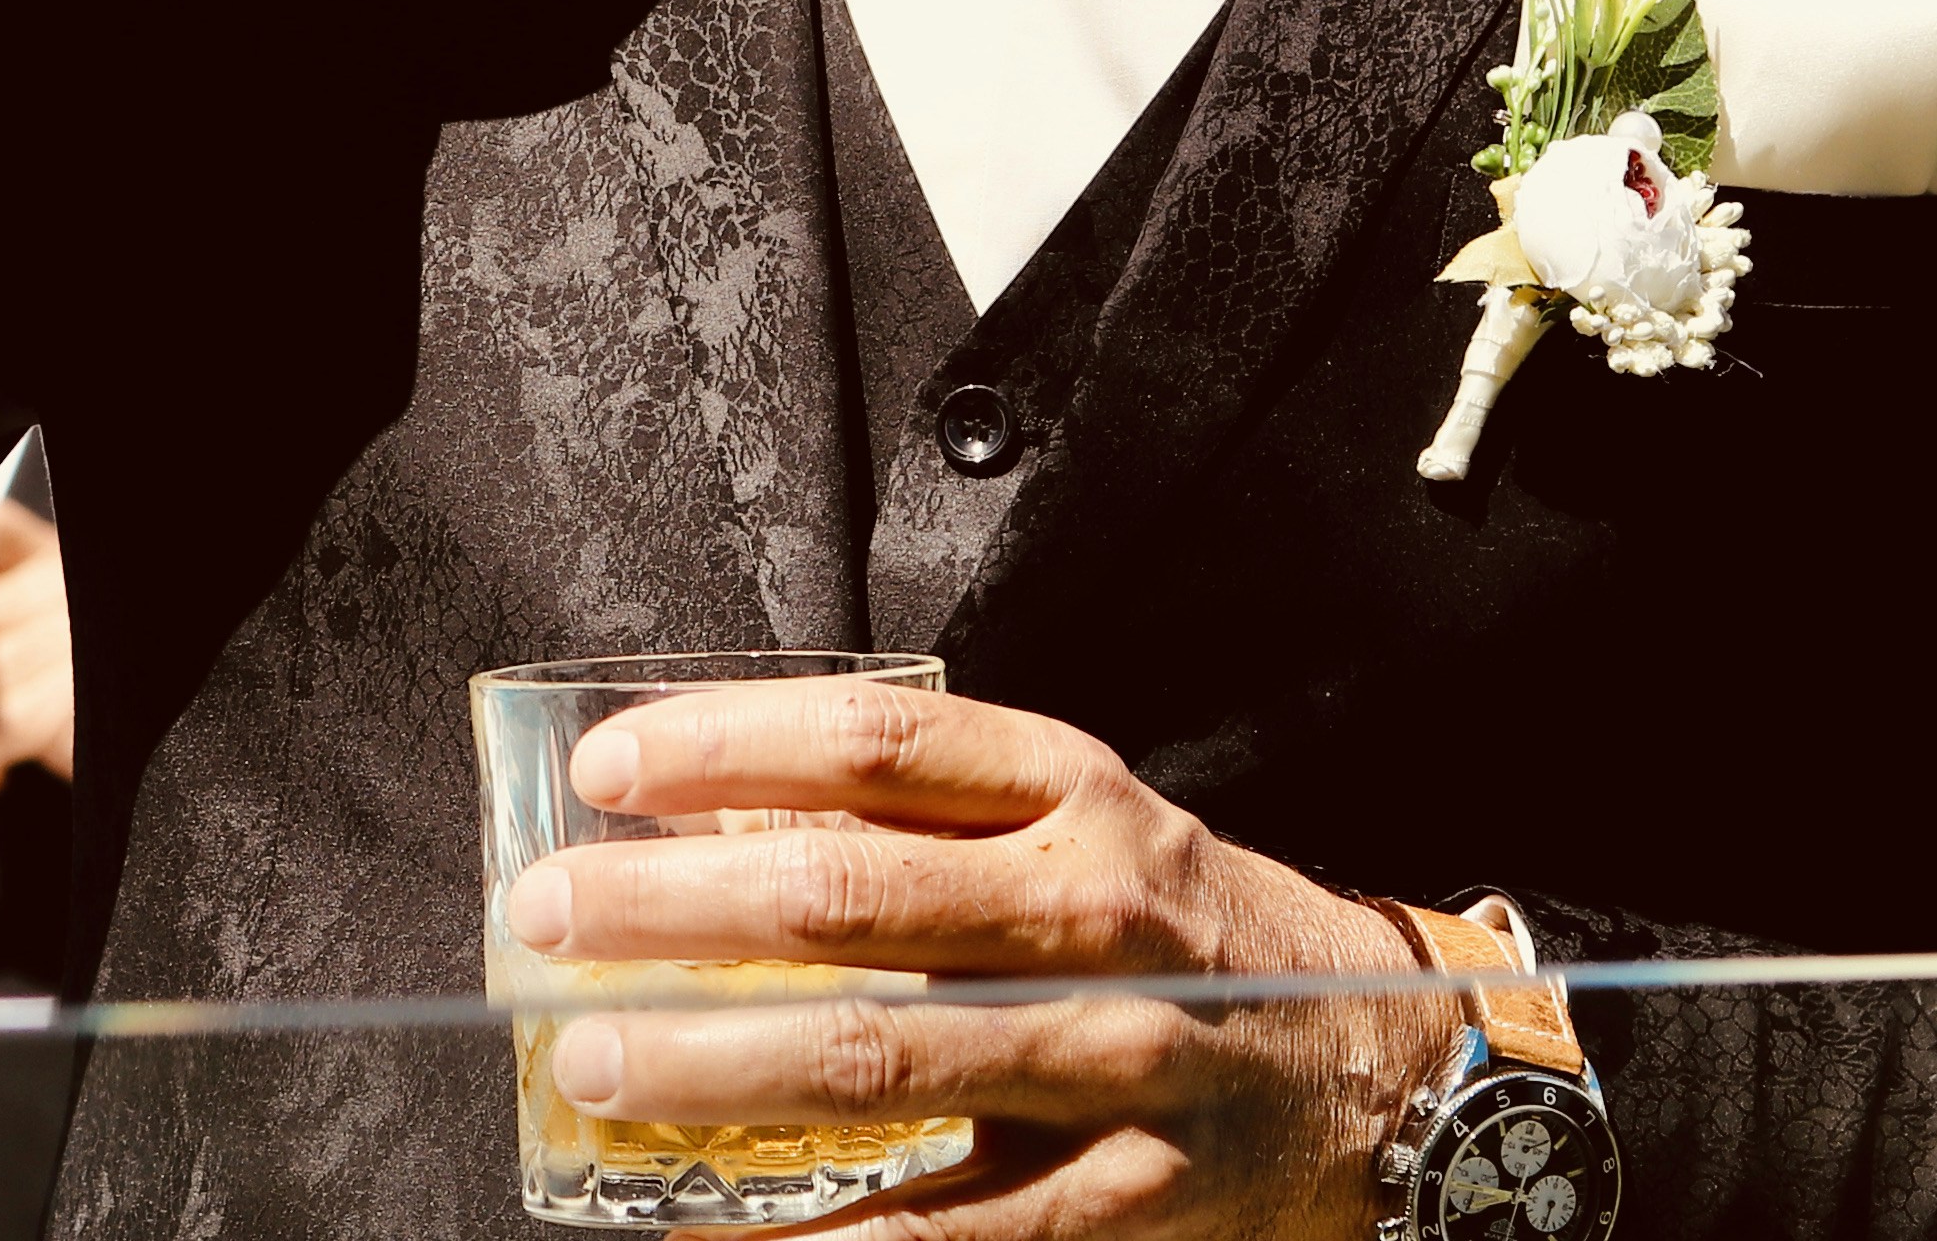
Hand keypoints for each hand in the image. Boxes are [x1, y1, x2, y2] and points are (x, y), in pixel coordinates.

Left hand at [497, 676, 1456, 1234]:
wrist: (1391, 1068)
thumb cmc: (1192, 931)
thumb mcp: (1080, 826)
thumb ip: (918, 816)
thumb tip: (712, 817)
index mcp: (1074, 796)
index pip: (875, 744)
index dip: (725, 744)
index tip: (606, 768)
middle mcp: (1093, 916)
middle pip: (846, 898)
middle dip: (669, 910)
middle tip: (545, 918)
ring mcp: (1110, 1063)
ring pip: (874, 1062)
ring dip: (709, 1064)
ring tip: (591, 1061)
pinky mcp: (1118, 1198)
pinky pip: (945, 1231)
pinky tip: (719, 1234)